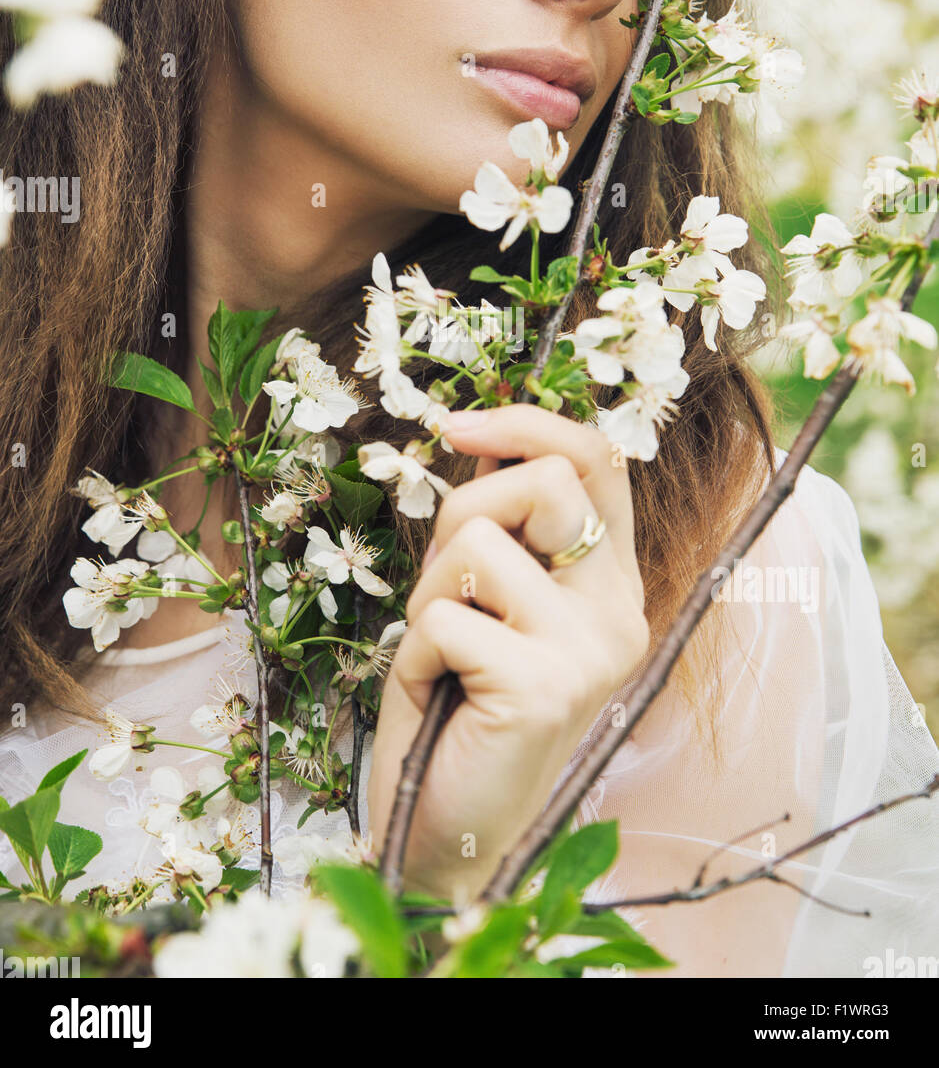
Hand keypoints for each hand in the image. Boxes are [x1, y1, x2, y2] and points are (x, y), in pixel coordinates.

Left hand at [366, 404, 648, 903]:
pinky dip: (416, 653)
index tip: (456, 426)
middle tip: (448, 590)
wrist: (447, 832)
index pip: (597, 460)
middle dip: (464, 513)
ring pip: (479, 544)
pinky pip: (446, 617)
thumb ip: (499, 529)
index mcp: (609, 583)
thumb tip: (475, 435)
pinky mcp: (547, 687)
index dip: (527, 423)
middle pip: (542, 481)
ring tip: (444, 656)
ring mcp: (590, 650)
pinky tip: (440, 697)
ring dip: (430, 596)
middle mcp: (619, 611)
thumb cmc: (458, 709)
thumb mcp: (482, 601)